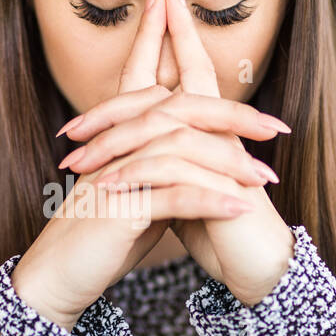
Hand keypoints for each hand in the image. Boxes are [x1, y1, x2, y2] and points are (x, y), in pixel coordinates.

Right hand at [10, 0, 255, 329]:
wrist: (59, 275)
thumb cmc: (101, 237)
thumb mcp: (141, 195)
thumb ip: (166, 170)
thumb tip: (206, 156)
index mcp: (119, 137)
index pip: (154, 84)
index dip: (188, 60)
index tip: (234, 73)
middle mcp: (115, 145)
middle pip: (179, 108)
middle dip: (232, 113)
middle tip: (276, 126)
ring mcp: (114, 173)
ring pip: (180, 149)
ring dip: (230, 164)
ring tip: (266, 179)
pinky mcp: (118, 208)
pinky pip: (173, 196)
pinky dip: (211, 200)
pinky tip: (241, 207)